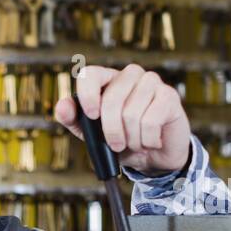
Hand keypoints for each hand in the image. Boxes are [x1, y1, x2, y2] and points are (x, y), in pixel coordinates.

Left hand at [54, 64, 191, 175]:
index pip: (89, 74)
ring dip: (132, 139)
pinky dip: (148, 140)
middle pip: (111, 99)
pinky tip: (151, 141)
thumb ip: (75, 119)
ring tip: (136, 142)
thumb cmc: (122, 140)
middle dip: (111, 131)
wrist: (154, 157)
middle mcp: (129, 75)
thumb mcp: (92, 134)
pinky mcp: (169, 95)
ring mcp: (151, 82)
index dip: (87, 95)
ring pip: (131, 113)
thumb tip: (61, 106)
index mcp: (107, 80)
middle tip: (117, 145)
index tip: (92, 116)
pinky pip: (151, 121)